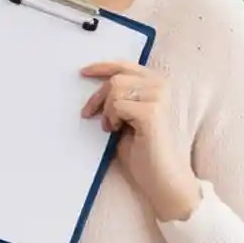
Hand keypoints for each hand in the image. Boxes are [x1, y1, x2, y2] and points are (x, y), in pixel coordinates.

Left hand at [80, 61, 200, 220]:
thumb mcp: (125, 115)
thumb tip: (91, 81)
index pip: (124, 66)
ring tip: (112, 127)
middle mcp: (161, 86)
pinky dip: (111, 118)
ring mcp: (158, 98)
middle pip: (115, 78)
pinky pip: (117, 105)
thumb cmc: (142, 148)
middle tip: (90, 115)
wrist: (161, 176)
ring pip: (115, 89)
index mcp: (156, 83)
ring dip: (106, 110)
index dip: (101, 67)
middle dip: (98, 97)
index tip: (83, 72)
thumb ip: (117, 96)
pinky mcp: (152, 112)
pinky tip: (117, 130)